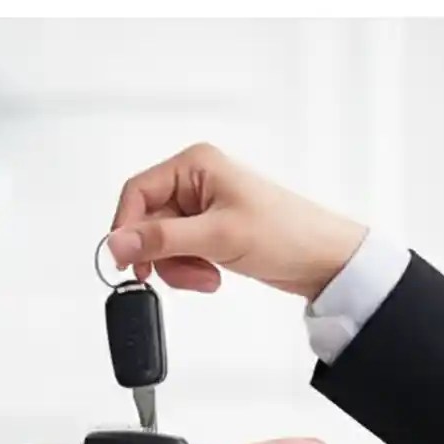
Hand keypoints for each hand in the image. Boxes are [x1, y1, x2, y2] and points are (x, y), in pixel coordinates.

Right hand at [107, 143, 367, 300]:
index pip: (137, 192)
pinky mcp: (213, 231)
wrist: (326, 261)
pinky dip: (191, 269)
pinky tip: (214, 276)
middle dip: (164, 255)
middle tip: (186, 275)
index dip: (127, 228)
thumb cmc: (288, 235)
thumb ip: (162, 239)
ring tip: (208, 278)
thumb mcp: (218, 236)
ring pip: (163, 242)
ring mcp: (205, 208)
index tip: (128, 262)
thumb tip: (116, 243)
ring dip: (179, 267)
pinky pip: (182, 252)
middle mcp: (197, 181)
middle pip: (148, 221)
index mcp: (196, 165)